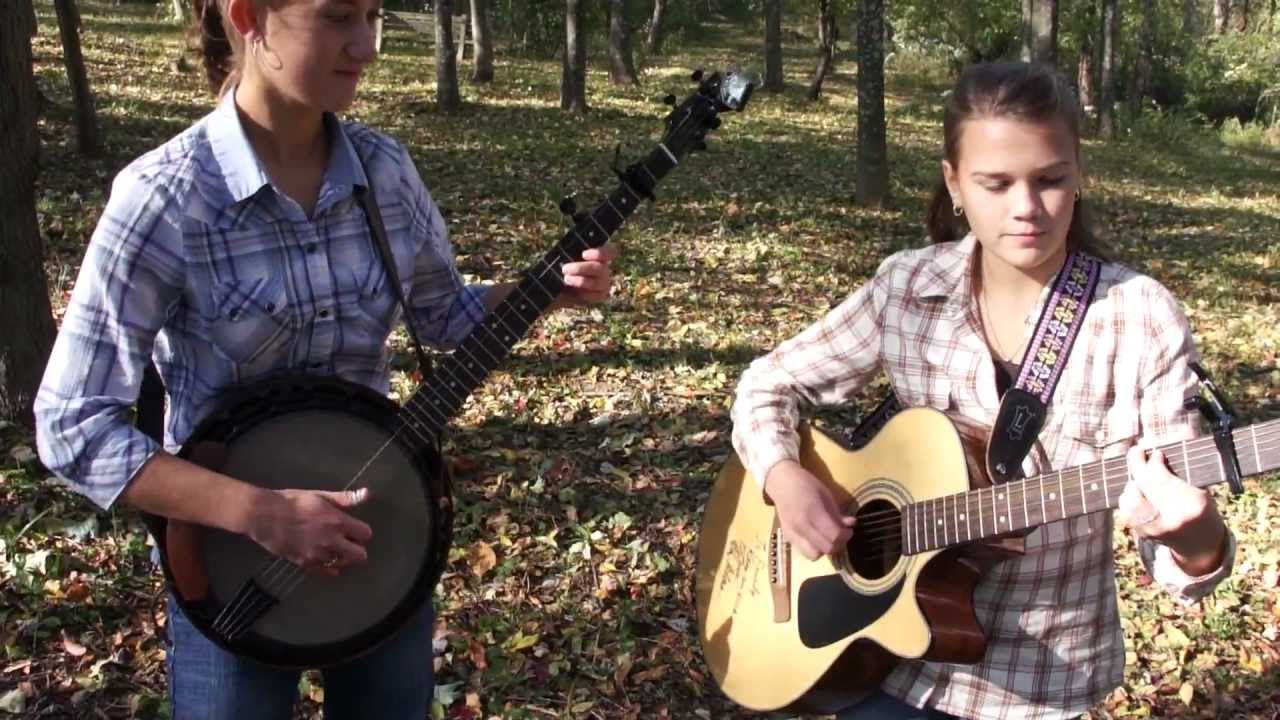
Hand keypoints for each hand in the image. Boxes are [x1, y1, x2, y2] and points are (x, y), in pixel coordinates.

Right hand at [245, 487, 373, 575]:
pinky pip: (326, 572)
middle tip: (349, 542)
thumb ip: (344, 498)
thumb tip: (367, 493)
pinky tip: (326, 559)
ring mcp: (319, 555)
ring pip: (343, 564)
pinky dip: (329, 567)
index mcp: (338, 522)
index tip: (355, 529)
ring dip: (342, 557)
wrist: (265, 516)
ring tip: (333, 548)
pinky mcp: (306, 564)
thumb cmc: (293, 502)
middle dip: (357, 549)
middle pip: (359, 555)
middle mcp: (332, 541)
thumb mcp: (320, 496)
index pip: (365, 534)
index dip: (362, 532)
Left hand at [555, 245, 618, 307]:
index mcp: (598, 256)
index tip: (584, 254)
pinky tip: (575, 292)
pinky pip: (595, 295)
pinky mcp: (600, 295)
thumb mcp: (563, 258)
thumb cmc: (561, 268)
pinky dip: (584, 293)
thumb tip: (566, 250)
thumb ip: (569, 252)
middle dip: (580, 268)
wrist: (557, 288)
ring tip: (566, 279)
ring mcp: (604, 282)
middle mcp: (604, 268)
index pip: (610, 252)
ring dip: (580, 281)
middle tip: (564, 269)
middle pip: (599, 268)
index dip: (599, 253)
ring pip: (596, 282)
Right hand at [763, 460, 856, 560]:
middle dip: (838, 544)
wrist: (781, 483)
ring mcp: (793, 533)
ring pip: (814, 555)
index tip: (849, 530)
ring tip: (829, 538)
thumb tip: (850, 525)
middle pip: (826, 548)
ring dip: (825, 549)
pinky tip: (817, 538)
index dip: (846, 535)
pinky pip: (804, 551)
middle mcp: (802, 526)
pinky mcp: (787, 537)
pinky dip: (813, 548)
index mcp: (813, 512)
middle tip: (842, 535)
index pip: (834, 535)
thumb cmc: (806, 484)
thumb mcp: (826, 495)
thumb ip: (837, 513)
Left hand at [1118, 447, 1227, 575]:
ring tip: (1141, 476)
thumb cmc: (1203, 512)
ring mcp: (1155, 530)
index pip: (1163, 479)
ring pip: (1130, 498)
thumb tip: (1159, 451)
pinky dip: (1128, 497)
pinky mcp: (1143, 535)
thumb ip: (1178, 474)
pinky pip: (1127, 511)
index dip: (1154, 462)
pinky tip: (1136, 491)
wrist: (1202, 546)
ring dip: (1132, 483)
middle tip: (1137, 451)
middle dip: (1137, 465)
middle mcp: (1171, 519)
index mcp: (1193, 506)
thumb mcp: (1201, 491)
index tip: (1154, 452)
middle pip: (1143, 486)